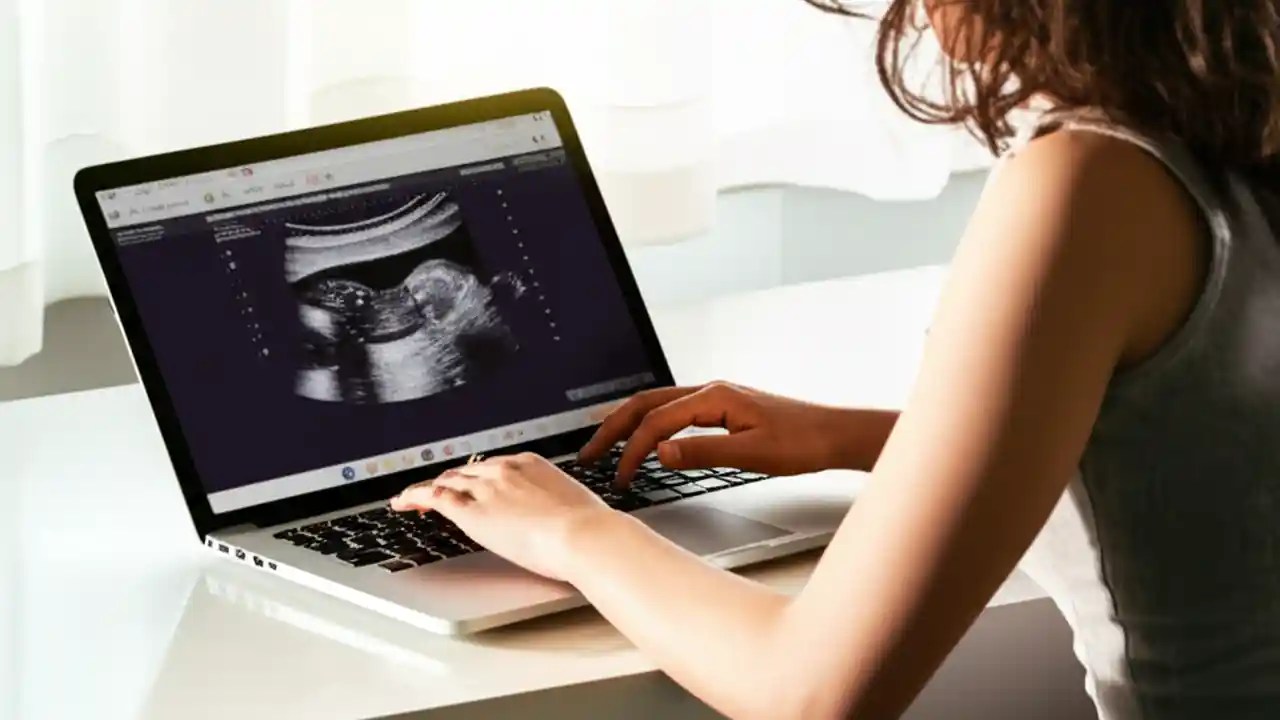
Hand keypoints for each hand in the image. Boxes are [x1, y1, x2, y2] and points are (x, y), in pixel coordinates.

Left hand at [389, 453, 618, 580]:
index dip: (474, 476)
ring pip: (446, 482)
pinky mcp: (472, 511)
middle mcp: (503, 469)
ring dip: (427, 489)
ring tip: (411, 498)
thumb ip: (556, 505)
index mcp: (529, 462)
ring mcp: (485, 488)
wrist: (584, 535)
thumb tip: (559, 518)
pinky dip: (414, 497)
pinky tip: (403, 502)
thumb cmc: (587, 527)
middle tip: (435, 492)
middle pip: (465, 471)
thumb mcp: (572, 504)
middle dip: (448, 481)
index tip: (468, 483)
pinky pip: (434, 498)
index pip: (491, 466)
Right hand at [579, 381, 896, 484]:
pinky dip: (649, 424)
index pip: (656, 423)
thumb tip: (660, 451)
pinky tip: (645, 440)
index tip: (619, 478)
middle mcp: (711, 391)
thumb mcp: (752, 454)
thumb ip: (703, 452)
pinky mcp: (723, 409)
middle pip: (646, 403)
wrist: (835, 434)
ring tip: (604, 445)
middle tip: (588, 454)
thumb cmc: (803, 442)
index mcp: (714, 397)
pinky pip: (673, 410)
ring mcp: (716, 398)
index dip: (631, 451)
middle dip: (612, 428)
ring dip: (627, 424)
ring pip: (657, 404)